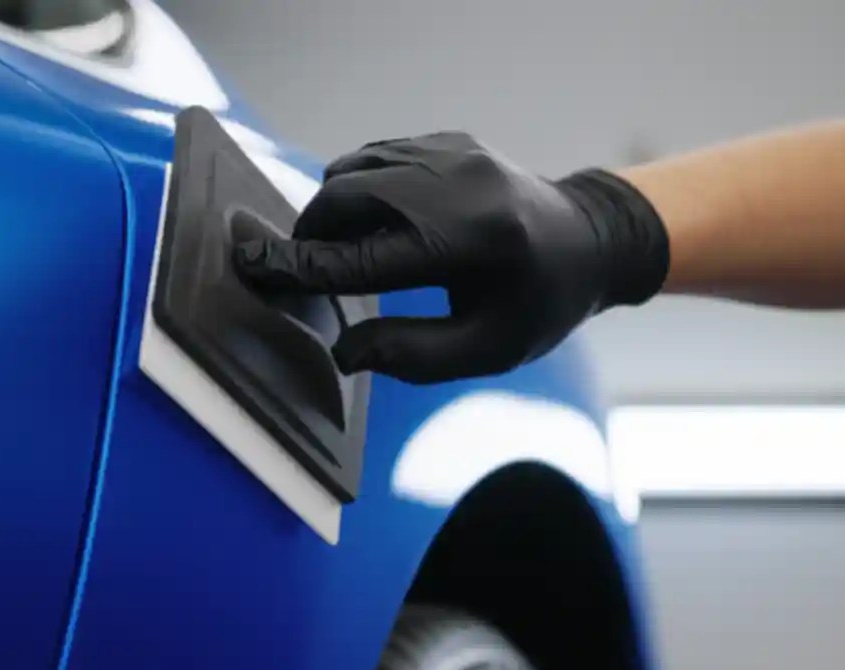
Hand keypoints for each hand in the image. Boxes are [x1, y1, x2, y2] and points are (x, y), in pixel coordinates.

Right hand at [232, 133, 668, 383]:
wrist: (589, 240)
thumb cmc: (537, 305)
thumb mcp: (487, 351)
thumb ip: (411, 355)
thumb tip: (343, 353)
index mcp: (470, 245)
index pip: (362, 258)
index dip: (302, 267)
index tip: (254, 267)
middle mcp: (459, 186)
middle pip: (347, 198)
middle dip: (311, 234)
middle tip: (305, 268)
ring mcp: (453, 151)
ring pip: (353, 169)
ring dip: (331, 209)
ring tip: (342, 248)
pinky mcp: (449, 139)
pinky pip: (375, 156)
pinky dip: (358, 189)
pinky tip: (375, 221)